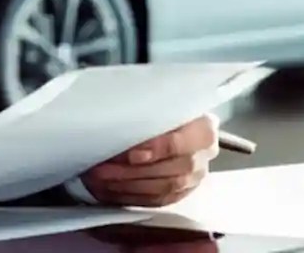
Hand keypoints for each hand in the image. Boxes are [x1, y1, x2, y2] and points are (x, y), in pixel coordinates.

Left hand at [80, 114, 218, 206]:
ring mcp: (194, 178)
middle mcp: (203, 156)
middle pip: (170, 171)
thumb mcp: (161, 102)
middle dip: (131, 172)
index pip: (182, 143)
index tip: (132, 153)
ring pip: (161, 188)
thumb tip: (117, 116)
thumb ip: (148, 111)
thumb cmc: (164, 107)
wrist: (177, 120)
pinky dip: (129, 196)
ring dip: (126, 186)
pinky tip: (108, 190)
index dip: (157, 149)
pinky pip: (155, 201)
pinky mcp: (181, 193)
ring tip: (99, 179)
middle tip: (102, 168)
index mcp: (204, 130)